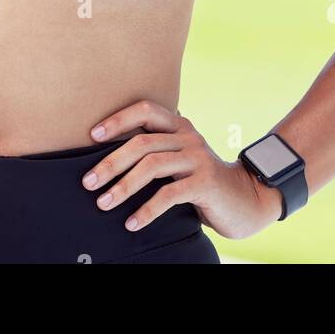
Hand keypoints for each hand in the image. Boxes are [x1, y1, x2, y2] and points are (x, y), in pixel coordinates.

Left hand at [81, 100, 282, 240]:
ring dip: (122, 187)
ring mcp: (198, 158)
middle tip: (88, 182)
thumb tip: (109, 152)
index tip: (92, 136)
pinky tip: (132, 223)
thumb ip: (157, 149)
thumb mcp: (180, 157)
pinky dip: (147, 210)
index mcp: (180, 125)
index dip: (118, 120)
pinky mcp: (206, 183)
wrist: (246, 199)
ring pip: (151, 166)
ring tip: (103, 203)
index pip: (145, 110)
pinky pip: (169, 195)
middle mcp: (189, 136)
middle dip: (110, 163)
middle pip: (141, 143)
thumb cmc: (201, 180)